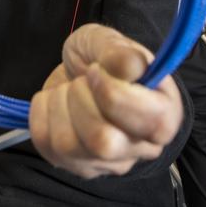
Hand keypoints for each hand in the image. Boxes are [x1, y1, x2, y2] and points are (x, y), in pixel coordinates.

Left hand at [29, 24, 182, 178]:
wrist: (77, 69)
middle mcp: (141, 147)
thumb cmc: (102, 56)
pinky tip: (54, 102)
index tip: (97, 70)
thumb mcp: (109, 41)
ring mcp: (107, 162)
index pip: (149, 121)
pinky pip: (46, 145)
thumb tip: (130, 68)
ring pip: (69, 146)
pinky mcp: (75, 165)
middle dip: (81, 99)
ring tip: (68, 89)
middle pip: (104, 142)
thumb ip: (120, 53)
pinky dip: (41, 113)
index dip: (113, 91)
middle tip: (82, 80)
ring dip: (59, 105)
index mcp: (164, 114)